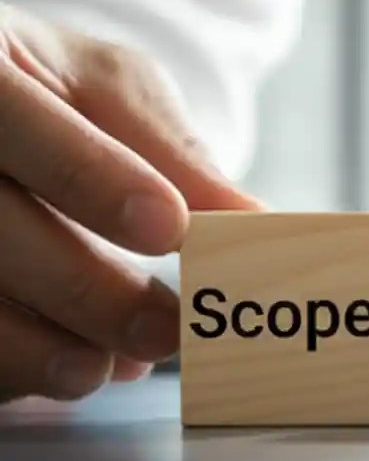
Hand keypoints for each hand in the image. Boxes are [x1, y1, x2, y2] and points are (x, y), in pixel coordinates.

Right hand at [0, 4, 259, 402]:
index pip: (16, 120)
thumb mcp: (115, 92)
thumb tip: (253, 221)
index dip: (91, 178)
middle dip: (80, 288)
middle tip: (162, 329)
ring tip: (109, 366)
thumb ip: (174, 154)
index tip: (169, 228)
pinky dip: (14, 366)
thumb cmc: (54, 94)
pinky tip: (70, 368)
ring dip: (35, 347)